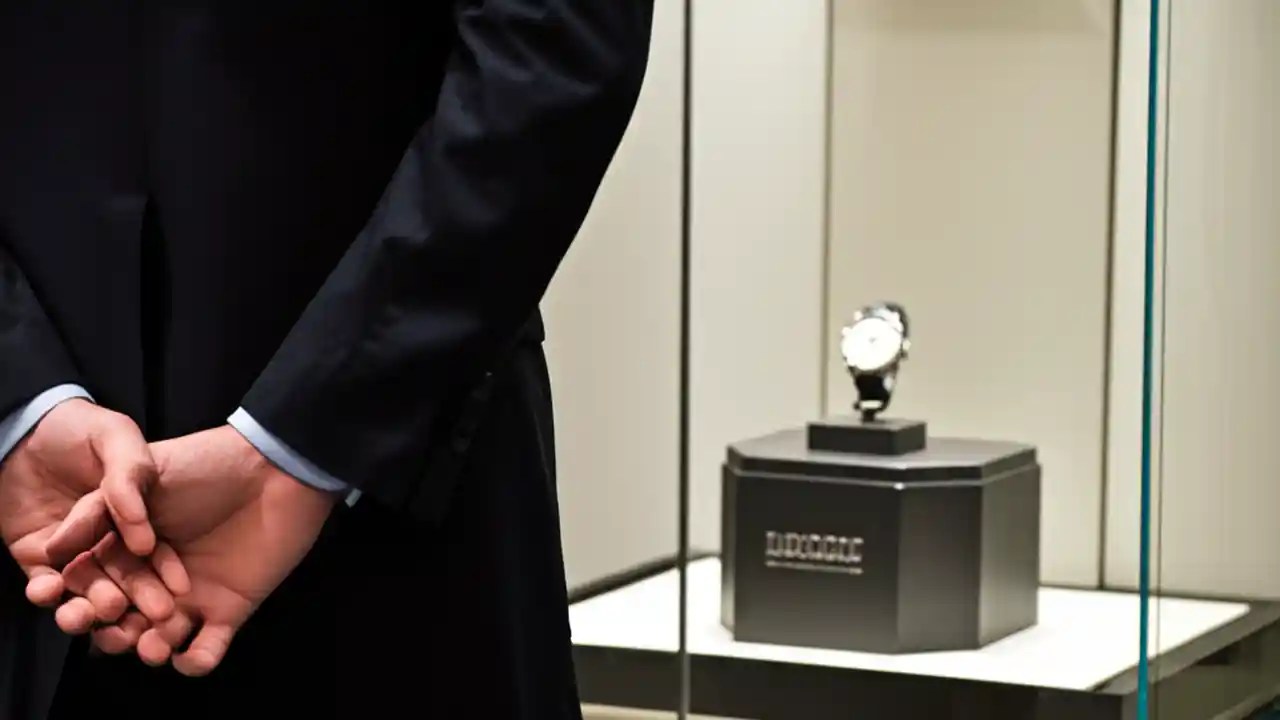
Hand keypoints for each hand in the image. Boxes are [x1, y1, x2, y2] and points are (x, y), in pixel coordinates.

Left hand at [0, 399, 184, 632]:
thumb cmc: (77, 428)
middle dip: (139, 597)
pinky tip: (50, 591)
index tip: (180, 590)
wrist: (22, 429)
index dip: (168, 571)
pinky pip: (44, 583)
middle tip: (153, 614)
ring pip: (87, 588)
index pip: (156, 551)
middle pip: (125, 576)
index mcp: (135, 517)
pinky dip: (47, 593)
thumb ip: (131, 475)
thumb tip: (143, 533)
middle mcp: (106, 540)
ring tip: (103, 609)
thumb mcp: (117, 438)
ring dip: (93, 605)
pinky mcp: (35, 559)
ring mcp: (71, 552)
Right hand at [48, 425, 337, 675]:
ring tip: (153, 646)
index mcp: (126, 546)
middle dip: (113, 629)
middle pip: (123, 615)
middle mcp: (153, 577)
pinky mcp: (229, 611)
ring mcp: (190, 597)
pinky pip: (207, 648)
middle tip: (117, 627)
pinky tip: (189, 656)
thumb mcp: (145, 473)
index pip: (95, 580)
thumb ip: (101, 506)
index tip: (79, 604)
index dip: (83, 594)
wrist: (275, 470)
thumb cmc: (206, 464)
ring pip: (159, 637)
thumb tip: (50, 548)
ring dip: (151, 648)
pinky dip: (196, 660)